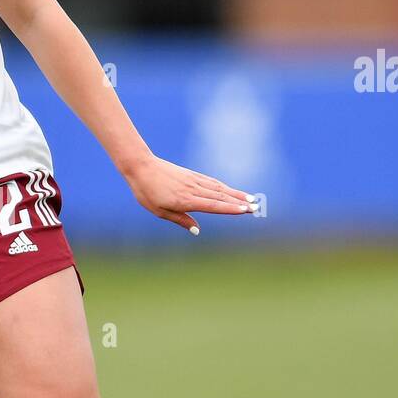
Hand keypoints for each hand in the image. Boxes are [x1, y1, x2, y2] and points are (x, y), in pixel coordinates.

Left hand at [122, 151, 256, 235]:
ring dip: (235, 193)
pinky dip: (223, 187)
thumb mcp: (159, 211)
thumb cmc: (147, 192)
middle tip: (256, 207)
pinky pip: (211, 182)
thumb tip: (197, 231)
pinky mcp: (191, 175)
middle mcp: (193, 189)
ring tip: (250, 199)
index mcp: (185, 200)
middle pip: (220, 196)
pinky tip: (231, 190)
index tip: (245, 210)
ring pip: (218, 188)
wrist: (141, 167)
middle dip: (239, 202)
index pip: (212, 205)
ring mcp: (194, 180)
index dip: (229, 208)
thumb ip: (180, 220)